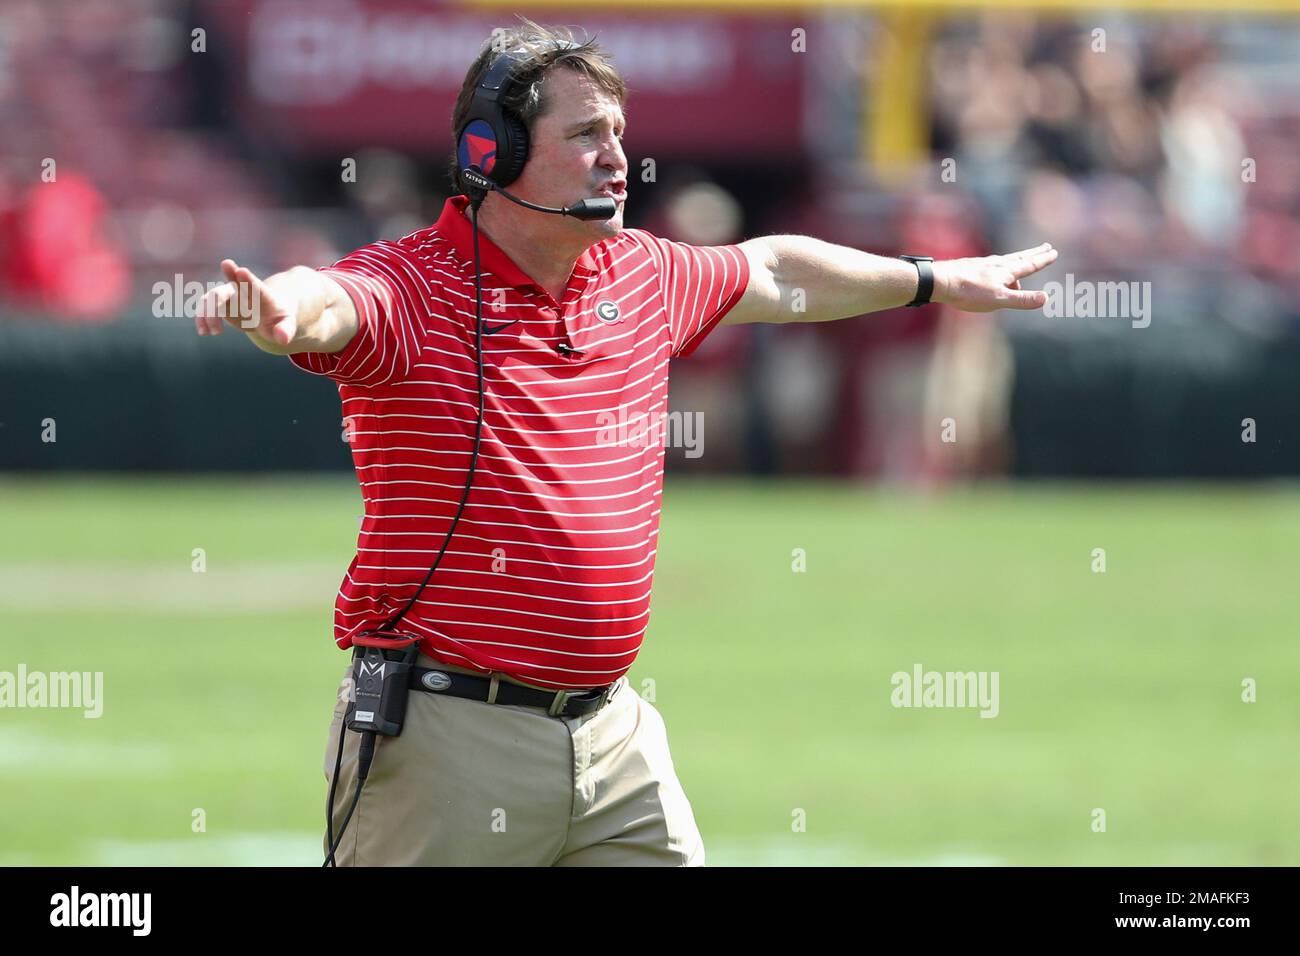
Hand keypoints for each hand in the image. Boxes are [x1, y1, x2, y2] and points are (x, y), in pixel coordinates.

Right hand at [195, 259, 298, 348]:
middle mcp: (243, 290)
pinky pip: (205, 307)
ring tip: (215, 333)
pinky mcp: (220, 305)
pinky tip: (204, 332)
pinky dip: (202, 318)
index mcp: (262, 294)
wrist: (269, 313)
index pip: (255, 285)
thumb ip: (286, 330)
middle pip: (229, 286)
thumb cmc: (279, 319)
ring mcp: (230, 296)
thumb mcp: (287, 325)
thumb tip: (283, 339)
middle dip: (221, 290)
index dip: (248, 279)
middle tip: (218, 305)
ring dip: (208, 313)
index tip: (241, 271)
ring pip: (212, 297)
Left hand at [931, 243, 1057, 311]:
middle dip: (1034, 253)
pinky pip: (991, 265)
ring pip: (1006, 260)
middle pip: (1020, 257)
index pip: (1029, 265)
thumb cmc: (969, 292)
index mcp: (1006, 271)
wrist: (941, 281)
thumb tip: (1046, 298)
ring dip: (1018, 259)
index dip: (1042, 260)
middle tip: (1046, 246)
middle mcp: (996, 264)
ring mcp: (983, 264)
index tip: (1053, 252)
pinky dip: (999, 265)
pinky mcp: (971, 267)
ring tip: (1023, 260)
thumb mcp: (998, 300)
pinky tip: (993, 268)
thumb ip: (1022, 300)